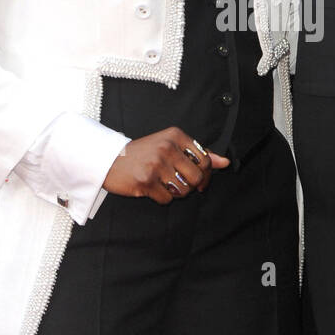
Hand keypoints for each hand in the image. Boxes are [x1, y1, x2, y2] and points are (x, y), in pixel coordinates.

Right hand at [102, 127, 228, 203]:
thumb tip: (225, 163)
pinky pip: (167, 199)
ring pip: (183, 190)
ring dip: (177, 193)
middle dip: (192, 186)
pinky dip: (162, 198)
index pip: (205, 160)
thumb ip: (198, 154)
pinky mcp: (145, 181)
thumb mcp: (170, 145)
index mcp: (175, 135)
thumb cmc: (143, 153)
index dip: (206, 174)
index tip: (200, 180)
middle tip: (181, 184)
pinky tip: (152, 189)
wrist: (108, 159)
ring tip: (165, 185)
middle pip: (197, 177)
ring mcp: (155, 165)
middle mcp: (166, 148)